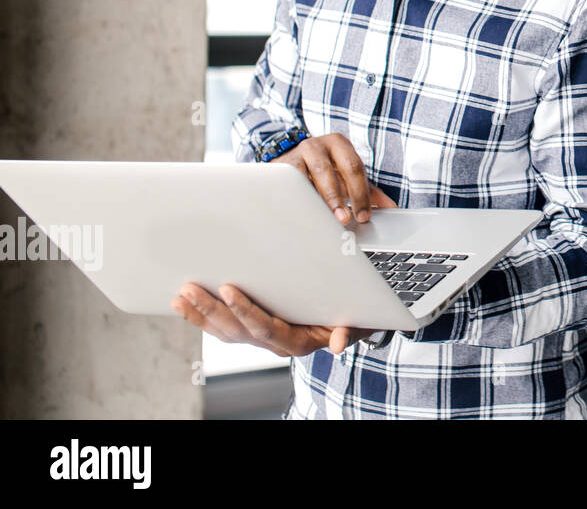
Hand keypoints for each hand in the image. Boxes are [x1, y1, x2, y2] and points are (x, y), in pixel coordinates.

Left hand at [171, 283, 374, 355]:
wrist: (348, 321)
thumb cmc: (353, 315)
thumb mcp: (359, 321)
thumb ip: (349, 331)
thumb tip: (340, 344)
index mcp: (297, 341)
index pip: (266, 328)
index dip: (245, 311)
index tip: (228, 290)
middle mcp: (276, 344)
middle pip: (238, 332)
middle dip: (211, 310)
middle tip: (190, 289)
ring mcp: (261, 338)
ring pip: (225, 333)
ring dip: (200, 315)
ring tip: (181, 296)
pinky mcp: (251, 331)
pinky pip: (223, 329)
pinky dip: (203, 317)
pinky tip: (186, 304)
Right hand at [274, 133, 397, 224]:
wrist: (289, 155)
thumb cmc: (324, 168)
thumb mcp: (346, 174)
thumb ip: (368, 190)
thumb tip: (390, 208)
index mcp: (341, 145)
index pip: (355, 168)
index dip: (360, 193)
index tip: (364, 215)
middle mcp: (320, 145)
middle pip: (332, 171)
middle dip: (339, 198)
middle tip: (345, 219)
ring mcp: (299, 153)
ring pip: (311, 177)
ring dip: (321, 200)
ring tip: (326, 218)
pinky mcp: (282, 164)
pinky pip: (293, 182)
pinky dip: (301, 198)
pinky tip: (306, 212)